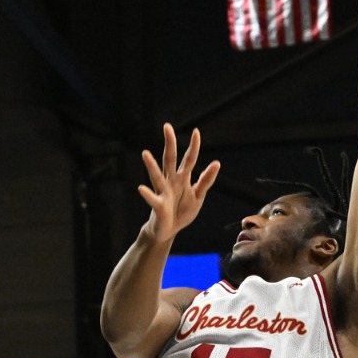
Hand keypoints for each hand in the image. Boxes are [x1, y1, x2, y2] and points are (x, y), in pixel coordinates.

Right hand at [136, 123, 219, 244]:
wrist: (168, 230)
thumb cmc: (182, 211)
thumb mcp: (198, 196)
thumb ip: (206, 180)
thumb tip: (216, 163)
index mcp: (182, 178)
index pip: (189, 159)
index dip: (193, 146)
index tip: (196, 131)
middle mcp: (171, 181)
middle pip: (170, 159)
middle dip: (169, 144)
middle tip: (167, 126)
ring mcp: (163, 192)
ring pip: (157, 176)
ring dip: (151, 166)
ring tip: (145, 154)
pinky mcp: (158, 206)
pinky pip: (153, 199)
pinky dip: (147, 194)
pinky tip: (141, 188)